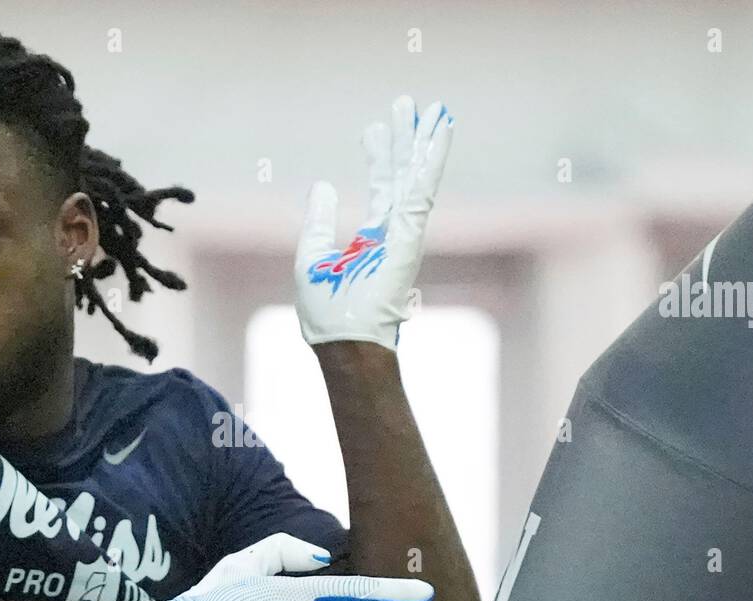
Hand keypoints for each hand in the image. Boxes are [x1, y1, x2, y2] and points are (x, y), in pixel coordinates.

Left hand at [294, 95, 453, 350]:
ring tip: (431, 107)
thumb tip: (323, 186)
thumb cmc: (326, 314)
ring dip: (424, 141)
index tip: (375, 128)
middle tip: (407, 104)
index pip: (382, 191)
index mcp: (372, 242)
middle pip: (402, 177)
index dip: (380, 157)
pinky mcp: (410, 235)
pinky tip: (440, 129)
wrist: (344, 343)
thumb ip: (320, 222)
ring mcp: (404, 235)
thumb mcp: (312, 258)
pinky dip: (433, 157)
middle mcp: (393, 235)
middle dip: (405, 140)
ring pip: (416, 177)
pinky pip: (422, 188)